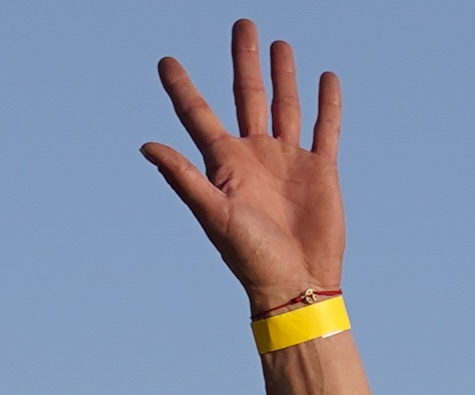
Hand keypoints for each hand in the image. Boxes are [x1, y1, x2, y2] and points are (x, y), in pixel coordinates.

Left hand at [145, 19, 342, 310]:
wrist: (297, 287)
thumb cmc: (252, 259)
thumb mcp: (215, 216)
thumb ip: (184, 178)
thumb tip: (147, 145)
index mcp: (226, 165)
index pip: (199, 115)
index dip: (182, 88)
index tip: (165, 62)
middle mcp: (255, 157)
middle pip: (247, 96)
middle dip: (244, 60)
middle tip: (243, 23)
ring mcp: (288, 161)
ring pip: (285, 105)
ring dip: (282, 75)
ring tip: (279, 45)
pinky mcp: (321, 171)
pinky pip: (326, 128)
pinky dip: (327, 103)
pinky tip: (325, 78)